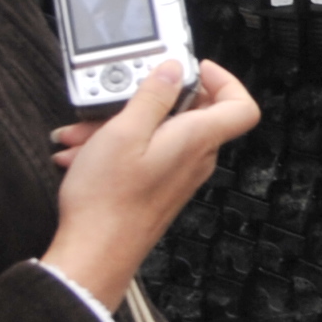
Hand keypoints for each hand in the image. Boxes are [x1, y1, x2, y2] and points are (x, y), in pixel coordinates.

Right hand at [42, 60, 257, 302]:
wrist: (94, 254)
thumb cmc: (108, 200)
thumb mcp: (124, 132)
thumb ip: (153, 95)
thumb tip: (173, 69)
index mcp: (197, 139)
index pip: (240, 106)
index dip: (224, 80)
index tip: (194, 68)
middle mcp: (194, 157)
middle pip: (188, 113)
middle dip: (146, 100)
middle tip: (114, 99)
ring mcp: (177, 174)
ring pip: (157, 133)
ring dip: (119, 125)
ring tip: (82, 134)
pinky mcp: (157, 186)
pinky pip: (144, 154)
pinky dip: (115, 147)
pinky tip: (81, 154)